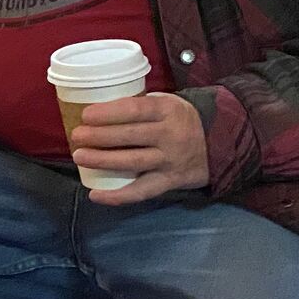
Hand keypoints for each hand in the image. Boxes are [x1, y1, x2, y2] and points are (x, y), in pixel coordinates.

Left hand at [72, 92, 209, 206]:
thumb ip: (140, 106)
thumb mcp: (167, 103)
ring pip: (132, 162)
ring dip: (103, 161)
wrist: (221, 141)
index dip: (108, 113)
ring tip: (80, 157)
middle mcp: (170, 135)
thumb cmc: (180, 118)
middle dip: (99, 136)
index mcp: (167, 110)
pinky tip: (95, 195)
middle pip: (129, 136)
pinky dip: (117, 196)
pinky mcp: (170, 181)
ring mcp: (170, 160)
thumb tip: (99, 111)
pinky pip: (142, 191)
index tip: (86, 115)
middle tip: (77, 136)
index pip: (135, 110)